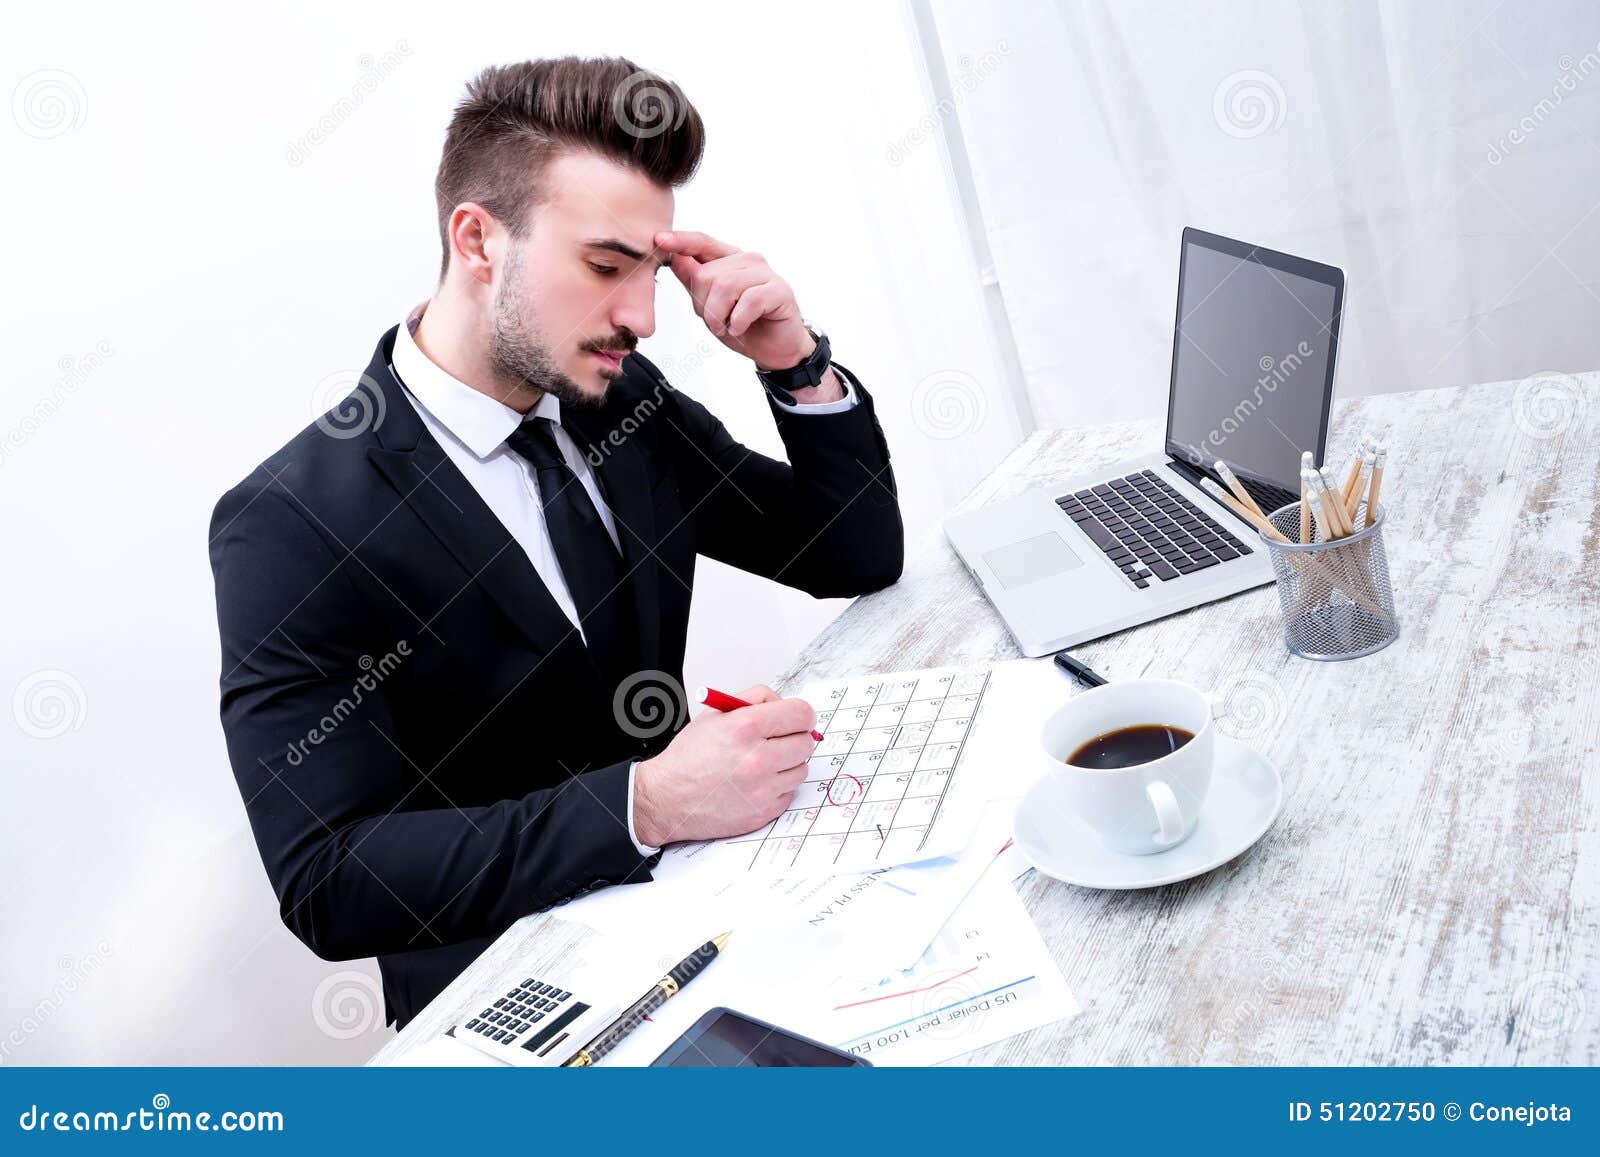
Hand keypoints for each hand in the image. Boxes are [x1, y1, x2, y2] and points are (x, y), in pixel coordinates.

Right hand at [631, 683, 817, 846]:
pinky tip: (756, 783)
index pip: (801, 714)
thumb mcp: (715, 714)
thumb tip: (786, 705)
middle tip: (776, 741)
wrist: (667, 797)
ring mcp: (762, 788)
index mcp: (745, 728)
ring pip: (801, 769)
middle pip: (806, 742)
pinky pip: (789, 793)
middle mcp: (757, 758)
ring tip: (761, 763)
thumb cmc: (689, 758)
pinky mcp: (764, 811)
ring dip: (787, 765)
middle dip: (793, 738)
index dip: (801, 715)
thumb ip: (754, 700)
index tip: (797, 719)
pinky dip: (778, 787)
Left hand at [653, 230, 816, 371]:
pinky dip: (738, 321)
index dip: (681, 241)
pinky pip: (749, 301)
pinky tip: (740, 328)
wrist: (774, 349)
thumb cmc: (743, 325)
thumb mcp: (709, 305)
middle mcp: (747, 260)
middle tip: (718, 322)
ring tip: (728, 327)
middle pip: (708, 275)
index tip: (659, 240)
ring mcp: (765, 273)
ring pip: (726, 286)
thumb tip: (674, 259)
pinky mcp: (780, 290)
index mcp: (728, 259)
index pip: (702, 243)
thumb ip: (693, 281)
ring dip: (720, 316)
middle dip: (705, 306)